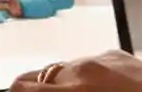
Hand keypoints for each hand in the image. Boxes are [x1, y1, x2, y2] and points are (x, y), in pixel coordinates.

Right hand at [10, 50, 141, 91]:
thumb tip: (35, 91)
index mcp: (74, 90)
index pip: (24, 87)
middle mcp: (84, 69)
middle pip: (42, 75)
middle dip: (40, 88)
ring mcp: (102, 58)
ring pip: (66, 67)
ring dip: (64, 82)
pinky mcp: (117, 54)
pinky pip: (90, 62)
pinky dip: (87, 75)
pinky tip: (100, 89)